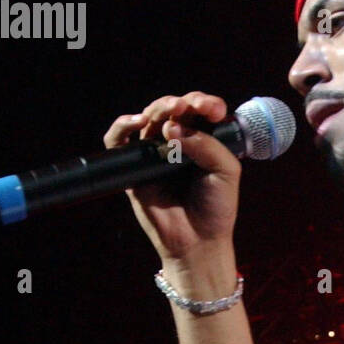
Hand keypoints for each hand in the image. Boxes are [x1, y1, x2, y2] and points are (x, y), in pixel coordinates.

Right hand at [103, 92, 240, 265]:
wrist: (198, 241)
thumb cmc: (216, 207)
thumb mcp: (225, 172)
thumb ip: (207, 146)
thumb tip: (174, 128)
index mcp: (204, 140)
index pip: (201, 111)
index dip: (206, 103)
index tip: (214, 109)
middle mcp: (178, 142)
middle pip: (173, 109)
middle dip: (182, 102)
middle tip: (189, 107)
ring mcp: (154, 153)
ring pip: (148, 118)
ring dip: (158, 108)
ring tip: (171, 110)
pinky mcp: (133, 168)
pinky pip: (118, 141)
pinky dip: (122, 126)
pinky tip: (138, 121)